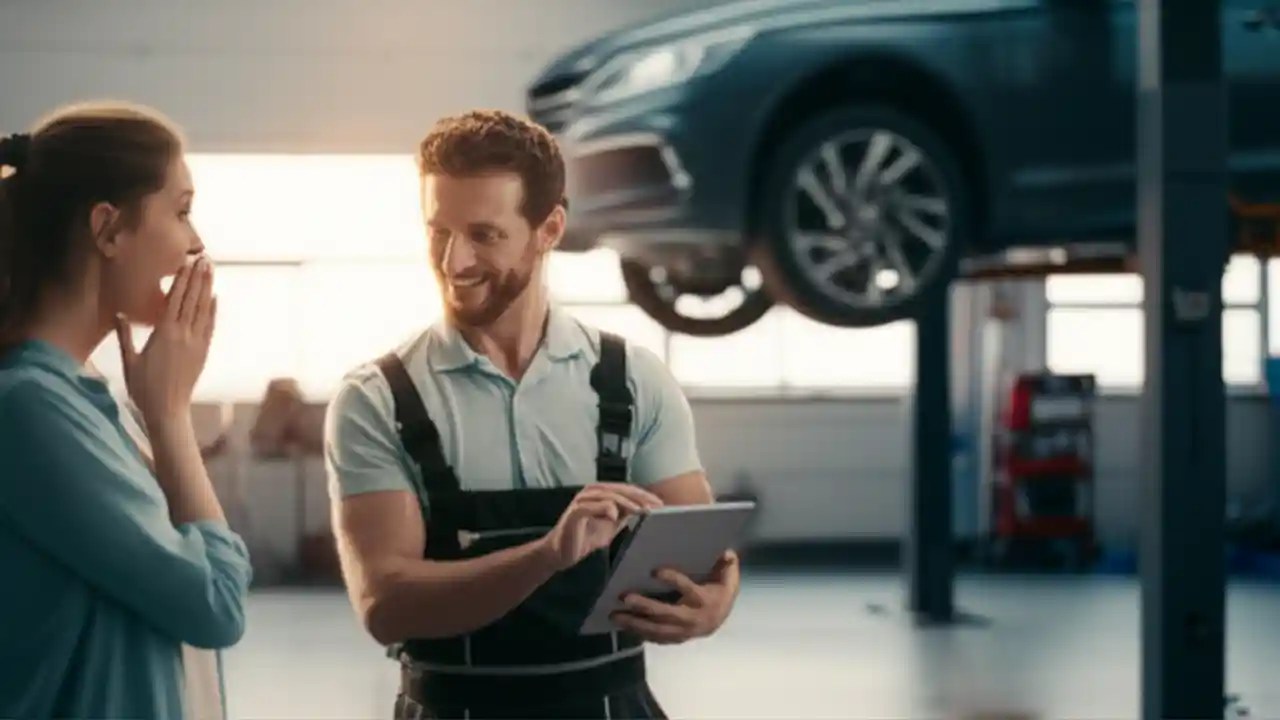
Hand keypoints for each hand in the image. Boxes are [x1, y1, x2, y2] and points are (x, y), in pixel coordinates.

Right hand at [116, 256, 216, 424]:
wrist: (168, 410)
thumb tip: (119, 313)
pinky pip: (209, 326)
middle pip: (192, 300)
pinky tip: (215, 299)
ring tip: (211, 271)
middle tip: (204, 258)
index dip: (182, 280)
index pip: (175, 300)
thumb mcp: (129, 361)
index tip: (187, 263)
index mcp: (164, 333)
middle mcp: (184, 334)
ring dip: (207, 289)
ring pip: (203, 310)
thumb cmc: (144, 388)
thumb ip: (125, 335)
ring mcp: (196, 343)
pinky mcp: (203, 352)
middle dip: (198, 278)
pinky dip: (213, 311)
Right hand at [542, 483, 662, 571]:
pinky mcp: (574, 512)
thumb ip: (625, 514)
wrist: (562, 552)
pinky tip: (615, 516)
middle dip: (639, 497)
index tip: (660, 504)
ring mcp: (582, 501)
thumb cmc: (586, 537)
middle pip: (619, 490)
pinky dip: (604, 509)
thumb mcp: (612, 524)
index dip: (644, 495)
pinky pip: (591, 507)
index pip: (626, 490)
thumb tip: (646, 509)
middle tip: (655, 506)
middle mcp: (591, 492)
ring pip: (607, 496)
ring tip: (641, 510)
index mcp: (601, 492)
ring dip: (626, 502)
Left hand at [611, 550, 739, 644]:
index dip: (672, 580)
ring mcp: (683, 632)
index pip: (687, 588)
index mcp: (704, 600)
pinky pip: (655, 638)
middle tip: (624, 597)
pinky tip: (624, 627)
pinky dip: (639, 633)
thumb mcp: (728, 577)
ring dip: (635, 623)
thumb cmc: (721, 593)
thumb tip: (727, 552)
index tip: (654, 571)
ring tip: (615, 615)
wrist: (722, 620)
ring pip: (656, 629)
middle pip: (665, 613)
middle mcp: (693, 618)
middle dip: (643, 606)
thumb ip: (727, 565)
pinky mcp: (675, 639)